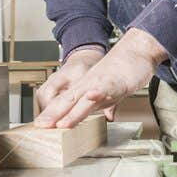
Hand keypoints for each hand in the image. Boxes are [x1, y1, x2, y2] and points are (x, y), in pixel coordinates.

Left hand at [34, 28, 166, 129]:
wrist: (137, 50)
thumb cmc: (124, 71)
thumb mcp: (111, 91)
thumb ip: (107, 103)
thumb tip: (108, 117)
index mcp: (86, 88)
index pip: (65, 103)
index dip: (52, 114)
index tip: (40, 125)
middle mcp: (89, 85)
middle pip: (68, 101)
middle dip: (54, 115)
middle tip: (40, 126)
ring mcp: (101, 83)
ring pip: (84, 99)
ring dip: (72, 112)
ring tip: (60, 123)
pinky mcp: (115, 81)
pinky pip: (105, 88)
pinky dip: (98, 93)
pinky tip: (91, 97)